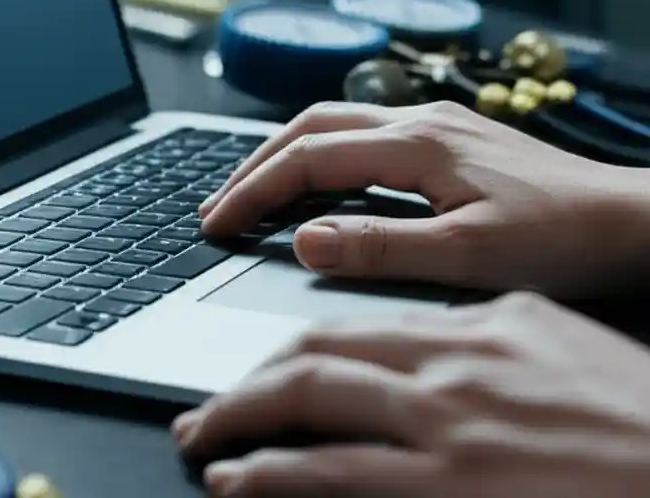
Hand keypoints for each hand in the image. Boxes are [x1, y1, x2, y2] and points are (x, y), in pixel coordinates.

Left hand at [173, 293, 649, 496]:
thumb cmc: (641, 419)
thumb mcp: (565, 350)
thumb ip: (490, 339)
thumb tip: (434, 339)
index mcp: (483, 326)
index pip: (357, 326)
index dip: (292, 349)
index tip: (262, 369)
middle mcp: (452, 365)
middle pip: (314, 352)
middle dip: (247, 379)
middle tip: (208, 406)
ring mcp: (445, 425)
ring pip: (308, 400)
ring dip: (237, 417)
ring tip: (203, 436)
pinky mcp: (447, 485)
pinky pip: (330, 472)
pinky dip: (268, 473)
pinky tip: (238, 479)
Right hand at [199, 101, 649, 298]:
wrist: (634, 221)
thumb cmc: (564, 240)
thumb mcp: (468, 256)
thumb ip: (379, 247)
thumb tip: (304, 239)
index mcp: (416, 144)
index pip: (305, 159)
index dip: (252, 191)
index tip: (216, 222)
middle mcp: (420, 122)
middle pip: (308, 128)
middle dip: (253, 165)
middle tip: (217, 206)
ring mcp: (437, 125)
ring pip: (334, 125)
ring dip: (284, 156)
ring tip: (252, 193)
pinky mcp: (452, 139)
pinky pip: (363, 136)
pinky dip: (320, 156)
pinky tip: (319, 184)